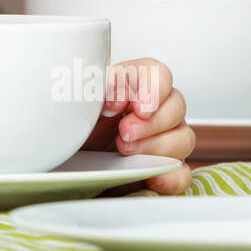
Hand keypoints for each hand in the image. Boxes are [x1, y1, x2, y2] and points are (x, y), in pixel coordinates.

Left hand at [82, 58, 195, 193]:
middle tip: (125, 131)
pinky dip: (171, 176)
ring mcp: (163, 140)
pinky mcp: (163, 170)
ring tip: (125, 150)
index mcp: (133, 86)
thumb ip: (93, 89)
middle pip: (177, 104)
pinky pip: (182, 174)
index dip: (153, 88)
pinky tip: (154, 177)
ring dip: (157, 146)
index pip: (158, 73)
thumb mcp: (77, 103)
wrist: (66, 162)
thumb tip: (108, 91)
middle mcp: (154, 110)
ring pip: (183, 137)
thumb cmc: (74, 127)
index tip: (137, 106)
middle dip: (152, 121)